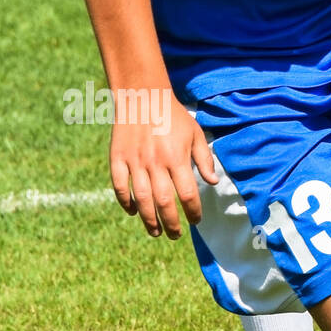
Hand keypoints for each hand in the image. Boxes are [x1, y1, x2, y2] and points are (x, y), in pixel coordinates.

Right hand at [109, 91, 219, 238]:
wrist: (142, 96)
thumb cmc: (173, 116)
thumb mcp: (195, 134)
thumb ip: (204, 159)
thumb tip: (213, 183)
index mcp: (177, 159)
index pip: (188, 195)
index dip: (193, 212)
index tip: (195, 220)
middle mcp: (156, 163)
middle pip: (164, 202)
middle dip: (171, 223)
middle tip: (175, 235)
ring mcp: (135, 161)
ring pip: (142, 199)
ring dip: (148, 220)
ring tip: (156, 232)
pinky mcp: (117, 157)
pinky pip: (119, 186)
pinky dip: (125, 202)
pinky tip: (133, 212)